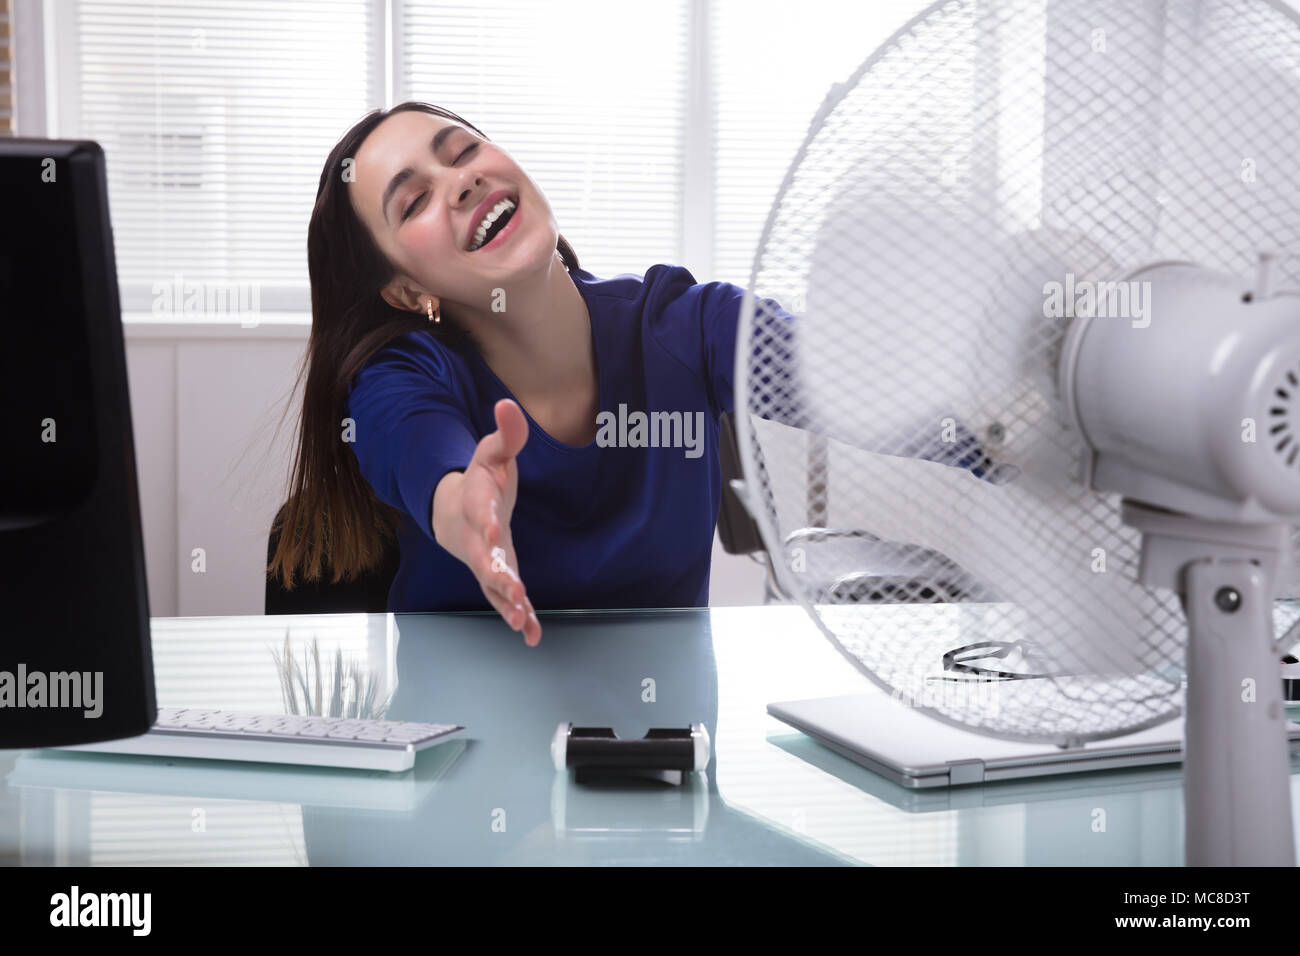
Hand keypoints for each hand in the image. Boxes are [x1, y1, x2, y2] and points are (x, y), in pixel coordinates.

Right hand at [432, 399, 541, 644]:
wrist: (456, 512)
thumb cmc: (481, 479)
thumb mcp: (493, 452)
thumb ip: (507, 433)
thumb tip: (508, 404)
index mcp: (477, 505)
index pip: (481, 513)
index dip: (486, 522)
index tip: (493, 531)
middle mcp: (477, 540)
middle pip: (483, 560)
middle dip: (496, 575)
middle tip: (512, 589)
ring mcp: (485, 563)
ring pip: (493, 588)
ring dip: (507, 605)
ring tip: (521, 622)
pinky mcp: (498, 579)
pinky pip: (507, 602)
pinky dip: (519, 618)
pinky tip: (533, 636)